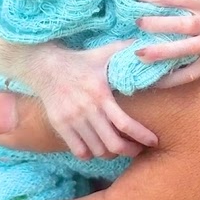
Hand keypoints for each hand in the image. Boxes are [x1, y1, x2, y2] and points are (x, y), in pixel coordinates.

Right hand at [25, 40, 156, 159]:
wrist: (45, 66)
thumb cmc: (81, 61)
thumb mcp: (104, 53)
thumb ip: (126, 50)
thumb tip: (148, 45)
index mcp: (101, 94)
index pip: (125, 123)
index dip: (142, 136)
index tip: (153, 141)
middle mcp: (87, 110)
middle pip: (113, 144)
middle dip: (130, 150)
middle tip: (137, 149)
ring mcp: (72, 119)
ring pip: (97, 151)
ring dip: (110, 153)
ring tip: (117, 147)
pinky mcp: (60, 125)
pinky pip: (79, 151)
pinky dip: (90, 154)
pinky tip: (95, 147)